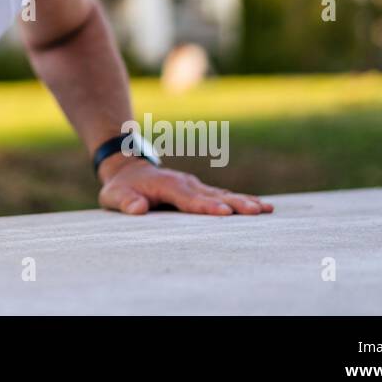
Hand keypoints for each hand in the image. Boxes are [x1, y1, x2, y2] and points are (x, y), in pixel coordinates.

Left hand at [97, 158, 274, 215]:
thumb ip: (126, 201)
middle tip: (258, 211)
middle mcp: (185, 183)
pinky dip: (241, 200)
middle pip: (213, 195)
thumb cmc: (121, 188)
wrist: (127, 168)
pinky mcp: (199, 190)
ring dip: (244, 201)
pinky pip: (223, 195)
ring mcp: (194, 185)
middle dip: (236, 203)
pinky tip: (261, 207)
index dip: (206, 206)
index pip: (188, 199)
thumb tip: (138, 209)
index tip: (225, 212)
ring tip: (267, 209)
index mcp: (167, 185)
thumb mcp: (114, 196)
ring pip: (222, 194)